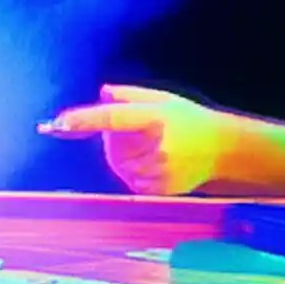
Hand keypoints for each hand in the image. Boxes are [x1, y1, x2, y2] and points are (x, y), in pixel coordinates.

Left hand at [40, 85, 225, 194]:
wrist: (225, 149)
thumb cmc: (190, 120)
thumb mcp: (164, 99)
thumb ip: (130, 95)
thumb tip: (101, 93)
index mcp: (156, 117)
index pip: (112, 118)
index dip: (84, 120)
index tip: (59, 123)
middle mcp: (157, 146)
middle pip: (112, 147)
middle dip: (115, 139)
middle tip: (141, 132)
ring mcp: (160, 171)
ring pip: (120, 166)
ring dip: (125, 156)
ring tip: (153, 147)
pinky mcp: (161, 190)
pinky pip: (132, 181)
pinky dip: (136, 172)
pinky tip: (158, 162)